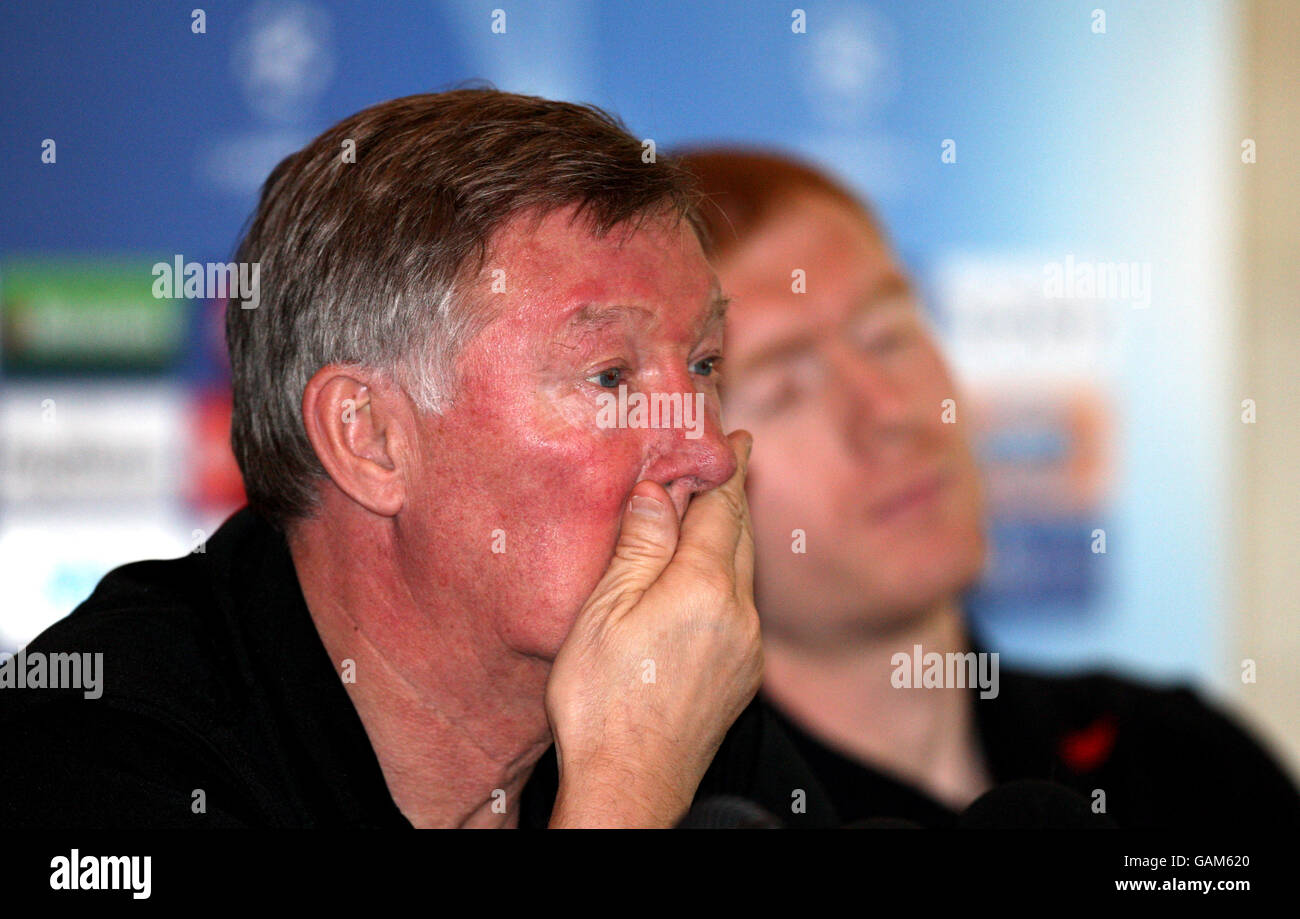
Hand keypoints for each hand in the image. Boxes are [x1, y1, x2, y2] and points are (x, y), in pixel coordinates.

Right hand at [545, 431, 761, 827]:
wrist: (631, 785)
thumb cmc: (604, 702)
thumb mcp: (605, 612)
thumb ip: (639, 547)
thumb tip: (660, 492)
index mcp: (703, 587)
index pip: (721, 508)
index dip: (728, 468)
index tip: (742, 436)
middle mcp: (739, 613)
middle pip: (741, 537)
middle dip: (735, 497)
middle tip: (736, 459)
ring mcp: (746, 648)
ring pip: (743, 574)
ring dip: (731, 539)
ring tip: (717, 513)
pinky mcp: (742, 676)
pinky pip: (741, 609)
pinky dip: (728, 580)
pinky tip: (706, 583)